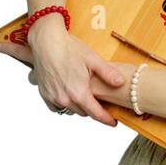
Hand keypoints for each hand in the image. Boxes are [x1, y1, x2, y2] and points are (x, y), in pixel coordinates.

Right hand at [0, 23, 125, 125]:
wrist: (46, 42)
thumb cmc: (69, 49)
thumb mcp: (93, 59)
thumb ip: (108, 74)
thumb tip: (121, 83)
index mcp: (79, 93)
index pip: (96, 114)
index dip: (106, 120)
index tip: (113, 123)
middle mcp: (65, 99)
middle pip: (84, 113)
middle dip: (93, 110)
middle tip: (100, 102)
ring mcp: (53, 97)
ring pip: (71, 110)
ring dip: (79, 107)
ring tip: (85, 97)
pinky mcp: (44, 94)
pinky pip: (56, 107)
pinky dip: (64, 104)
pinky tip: (69, 96)